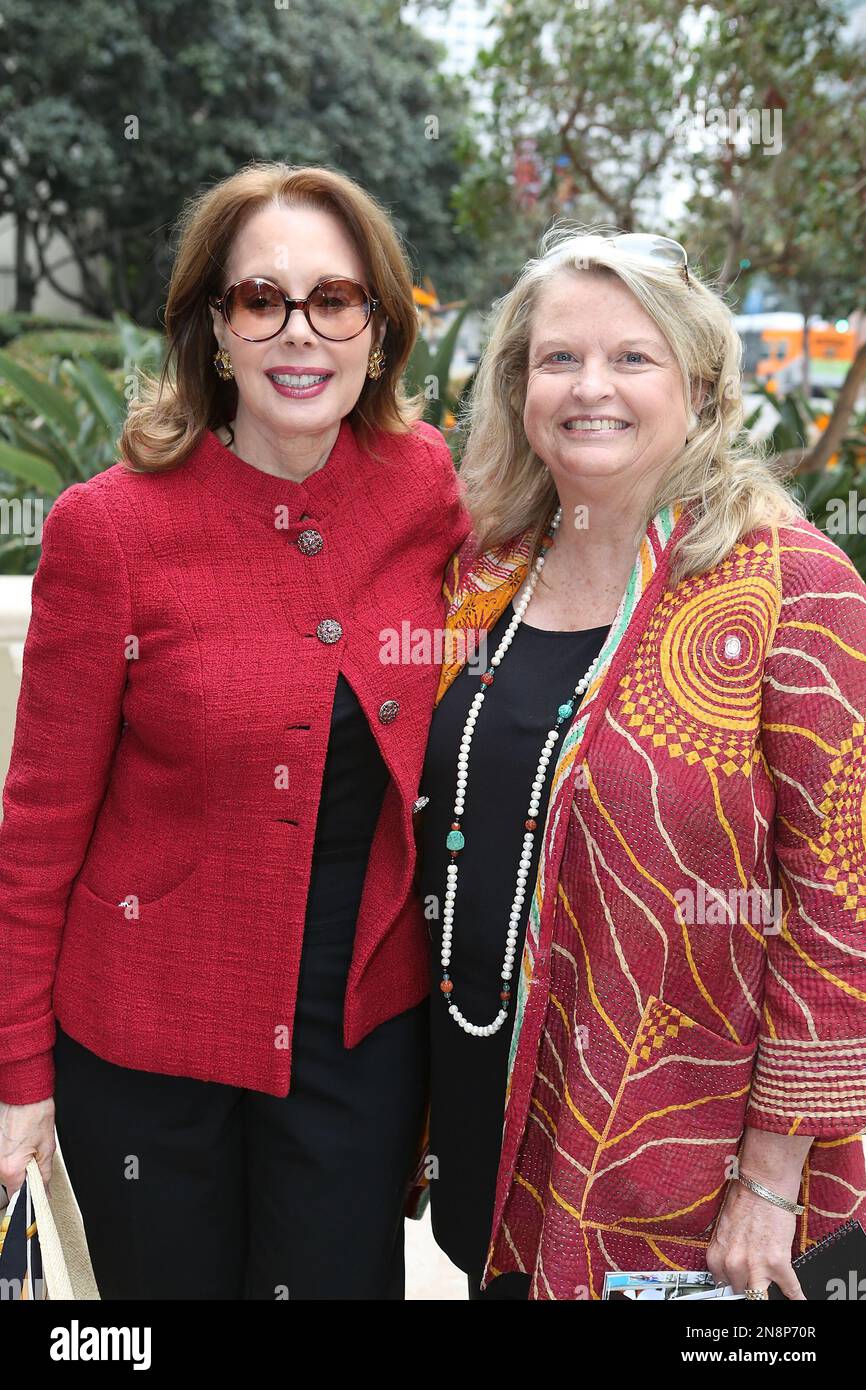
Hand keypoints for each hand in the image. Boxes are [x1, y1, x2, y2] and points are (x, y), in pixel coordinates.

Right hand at [0, 1098, 55, 1198]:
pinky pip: (3, 1160)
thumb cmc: (35, 1115)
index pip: (18, 1196)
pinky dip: (13, 1156)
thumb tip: (44, 1192)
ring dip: (19, 1165)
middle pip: (12, 1183)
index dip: (30, 1195)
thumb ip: (44, 1175)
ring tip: (28, 1147)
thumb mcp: (46, 1149)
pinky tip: (21, 1143)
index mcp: (10, 1168)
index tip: (37, 1194)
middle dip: (26, 1176)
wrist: (24, 1094)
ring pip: (8, 1171)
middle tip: (36, 1160)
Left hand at [707, 1179, 804, 1298]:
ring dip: (764, 1296)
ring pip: (758, 1298)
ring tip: (770, 1298)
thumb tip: (734, 1271)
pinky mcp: (778, 1263)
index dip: (733, 1288)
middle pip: (740, 1292)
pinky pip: (791, 1290)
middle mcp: (732, 1264)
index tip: (739, 1290)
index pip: (722, 1287)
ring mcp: (755, 1266)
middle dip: (748, 1289)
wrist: (763, 1184)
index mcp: (716, 1256)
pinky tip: (801, 1300)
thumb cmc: (744, 1199)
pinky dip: (797, 1297)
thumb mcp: (725, 1231)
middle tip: (755, 1288)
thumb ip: (728, 1254)